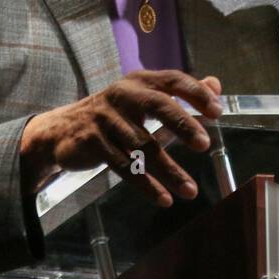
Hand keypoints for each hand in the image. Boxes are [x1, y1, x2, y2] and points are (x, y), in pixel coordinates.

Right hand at [19, 71, 222, 206]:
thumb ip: (179, 93)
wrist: (60, 131)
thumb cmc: (112, 115)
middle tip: (204, 144)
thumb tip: (216, 84)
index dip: (196, 93)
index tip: (218, 111)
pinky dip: (145, 185)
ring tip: (190, 191)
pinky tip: (163, 198)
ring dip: (169, 170)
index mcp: (140, 82)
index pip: (172, 80)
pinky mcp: (93, 142)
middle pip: (157, 106)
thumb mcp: (142, 98)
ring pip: (143, 145)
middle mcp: (123, 95)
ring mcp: (106, 119)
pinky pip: (124, 166)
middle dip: (183, 125)